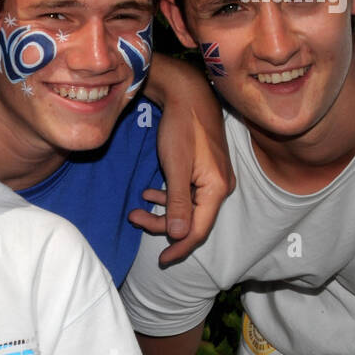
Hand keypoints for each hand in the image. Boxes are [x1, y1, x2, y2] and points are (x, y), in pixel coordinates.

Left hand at [132, 63, 233, 264]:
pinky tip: (149, 193)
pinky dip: (168, 197)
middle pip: (192, 220)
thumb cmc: (181, 128)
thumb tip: (177, 235)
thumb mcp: (176, 167)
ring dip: (161, 211)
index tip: (161, 260)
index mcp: (217, 189)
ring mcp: (214, 178)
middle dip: (162, 225)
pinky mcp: (204, 170)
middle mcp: (220, 186)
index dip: (180, 248)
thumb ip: (178, 202)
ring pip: (187, 207)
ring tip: (136, 209)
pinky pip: (187, 193)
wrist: (187, 95)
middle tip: (134, 218)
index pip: (199, 230)